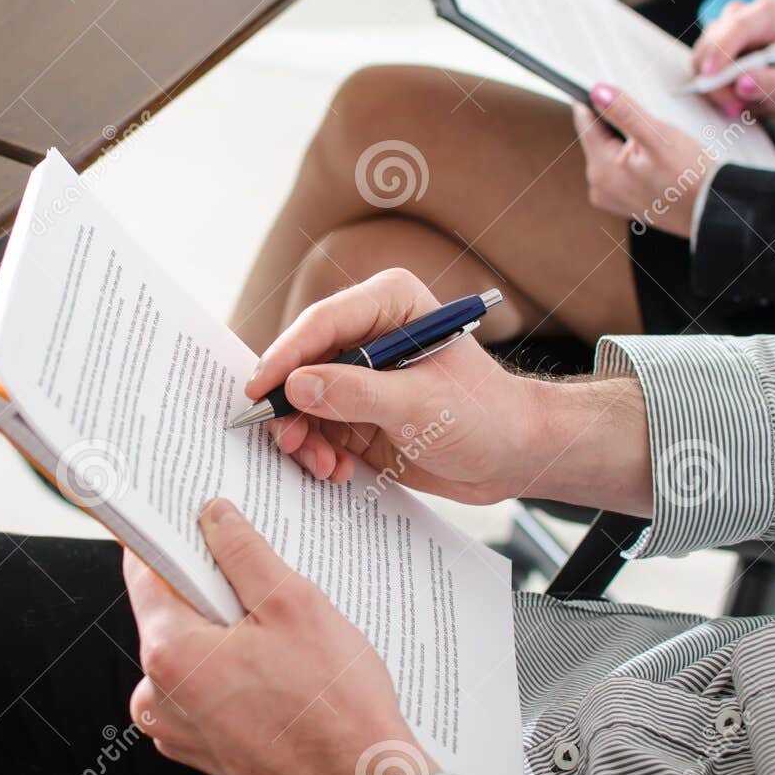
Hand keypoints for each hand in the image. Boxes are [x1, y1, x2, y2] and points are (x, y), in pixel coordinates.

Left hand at [125, 499, 430, 774]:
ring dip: (225, 634)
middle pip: (169, 613)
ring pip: (190, 653)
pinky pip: (204, 691)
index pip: (144, 571)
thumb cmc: (335, 708)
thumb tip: (214, 517)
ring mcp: (178, 730)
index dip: (171, 538)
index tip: (192, 520)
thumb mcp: (293, 604)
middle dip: (210, 589)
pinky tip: (281, 672)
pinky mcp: (202, 751)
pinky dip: (232, 672)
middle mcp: (158, 697)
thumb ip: (243, 551)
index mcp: (170, 654)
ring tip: (282, 637)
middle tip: (262, 582)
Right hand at [246, 268, 542, 504]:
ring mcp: (358, 374)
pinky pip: (316, 429)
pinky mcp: (355, 411)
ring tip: (323, 466)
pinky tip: (339, 471)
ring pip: (301, 400)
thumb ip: (355, 393)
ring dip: (304, 437)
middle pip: (302, 362)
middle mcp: (367, 333)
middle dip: (291, 406)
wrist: (513, 455)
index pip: (322, 323)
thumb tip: (296, 386)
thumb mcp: (419, 404)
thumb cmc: (484, 415)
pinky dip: (319, 452)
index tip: (261, 391)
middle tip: (288, 441)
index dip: (286, 356)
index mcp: (389, 303)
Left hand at [574, 84, 713, 239]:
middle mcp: (598, 186)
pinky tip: (654, 165)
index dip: (597, 102)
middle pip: (597, 137)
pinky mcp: (621, 201)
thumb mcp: (658, 136)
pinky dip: (632, 160)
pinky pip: (619, 169)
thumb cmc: (690, 178)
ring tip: (656, 152)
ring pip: (609, 152)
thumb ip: (624, 112)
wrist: (711, 211)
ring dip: (626, 143)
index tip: (608, 91)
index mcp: (600, 169)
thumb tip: (598, 92)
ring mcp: (609, 196)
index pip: (584, 122)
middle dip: (619, 127)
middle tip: (650, 133)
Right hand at [692, 0, 774, 119]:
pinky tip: (730, 99)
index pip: (738, 27)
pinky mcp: (708, 48)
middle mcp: (739, 16)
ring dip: (713, 88)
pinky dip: (709, 89)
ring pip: (700, 59)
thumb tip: (742, 84)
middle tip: (736, 108)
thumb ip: (771, 83)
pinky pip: (697, 70)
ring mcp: (719, 31)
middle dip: (718, 80)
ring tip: (738, 106)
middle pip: (713, 45)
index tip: (711, 75)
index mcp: (766, 15)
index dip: (722, 50)